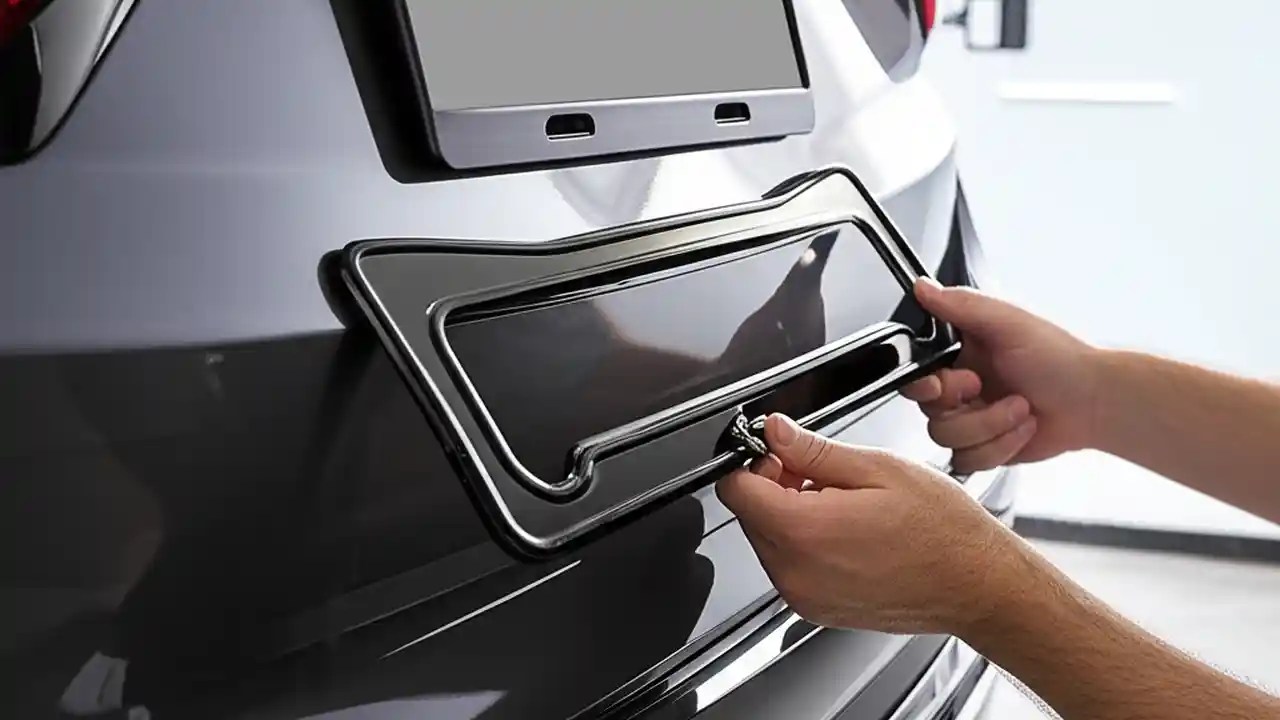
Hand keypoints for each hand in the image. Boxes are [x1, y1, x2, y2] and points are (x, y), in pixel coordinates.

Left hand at [717, 414, 1032, 634]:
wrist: (977, 585)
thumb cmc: (942, 531)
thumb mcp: (878, 468)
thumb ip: (812, 449)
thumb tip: (774, 431)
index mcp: (804, 532)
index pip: (735, 489)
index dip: (755, 462)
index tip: (782, 453)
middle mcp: (795, 572)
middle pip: (749, 515)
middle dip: (776, 488)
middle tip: (823, 475)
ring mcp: (803, 597)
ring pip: (767, 540)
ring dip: (791, 516)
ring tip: (844, 506)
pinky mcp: (815, 610)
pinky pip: (788, 566)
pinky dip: (805, 545)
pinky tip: (847, 533)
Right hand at [902, 279, 1101, 471]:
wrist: (1095, 403)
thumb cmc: (1061, 359)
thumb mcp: (1008, 322)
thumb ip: (960, 305)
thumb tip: (922, 287)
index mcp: (961, 353)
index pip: (916, 374)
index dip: (923, 385)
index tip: (942, 385)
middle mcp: (962, 387)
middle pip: (929, 410)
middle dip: (965, 407)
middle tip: (986, 389)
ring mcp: (973, 419)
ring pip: (947, 438)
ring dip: (989, 426)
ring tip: (1020, 409)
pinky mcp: (985, 446)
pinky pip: (967, 459)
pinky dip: (998, 447)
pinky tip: (1022, 429)